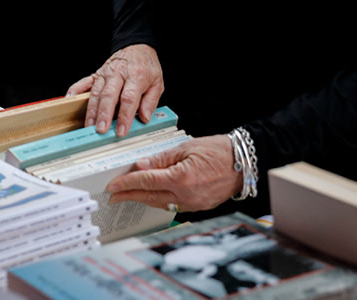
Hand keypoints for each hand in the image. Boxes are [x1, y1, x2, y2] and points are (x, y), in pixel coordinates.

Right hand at [67, 44, 163, 134]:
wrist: (136, 46)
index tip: (122, 130)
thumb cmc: (146, 66)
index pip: (129, 98)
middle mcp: (118, 74)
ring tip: (90, 126)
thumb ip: (151, 101)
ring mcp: (105, 74)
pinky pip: (83, 82)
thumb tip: (145, 118)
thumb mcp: (157, 82)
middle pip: (109, 95)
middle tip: (101, 130)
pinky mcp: (96, 74)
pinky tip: (70, 100)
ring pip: (95, 92)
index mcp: (136, 76)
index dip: (125, 116)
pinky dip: (75, 90)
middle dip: (104, 114)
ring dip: (91, 110)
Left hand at [106, 135, 241, 212]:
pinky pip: (173, 206)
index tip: (112, 186)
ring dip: (142, 200)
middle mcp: (186, 195)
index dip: (126, 184)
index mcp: (181, 178)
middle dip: (129, 196)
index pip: (146, 182)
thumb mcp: (185, 148)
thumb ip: (161, 159)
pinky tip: (151, 196)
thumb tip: (140, 166)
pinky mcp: (199, 207)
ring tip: (127, 196)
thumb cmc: (217, 150)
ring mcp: (193, 204)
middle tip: (112, 196)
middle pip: (149, 197)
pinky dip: (159, 201)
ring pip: (160, 204)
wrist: (244, 163)